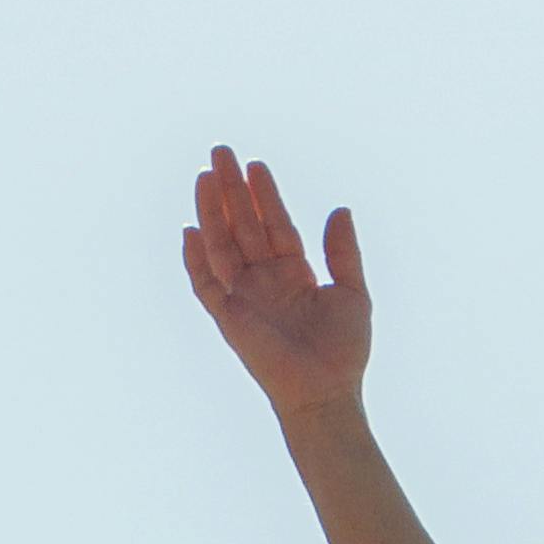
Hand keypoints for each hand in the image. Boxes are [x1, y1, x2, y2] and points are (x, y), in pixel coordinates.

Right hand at [185, 146, 372, 421]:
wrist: (327, 392)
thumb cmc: (344, 351)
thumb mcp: (353, 292)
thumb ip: (344, 252)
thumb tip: (340, 208)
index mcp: (294, 274)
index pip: (274, 225)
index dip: (265, 195)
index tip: (256, 165)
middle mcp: (266, 281)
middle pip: (243, 226)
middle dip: (232, 190)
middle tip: (221, 152)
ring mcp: (245, 298)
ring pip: (222, 246)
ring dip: (211, 211)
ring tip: (205, 176)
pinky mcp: (230, 318)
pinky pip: (207, 285)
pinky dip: (196, 260)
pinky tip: (190, 231)